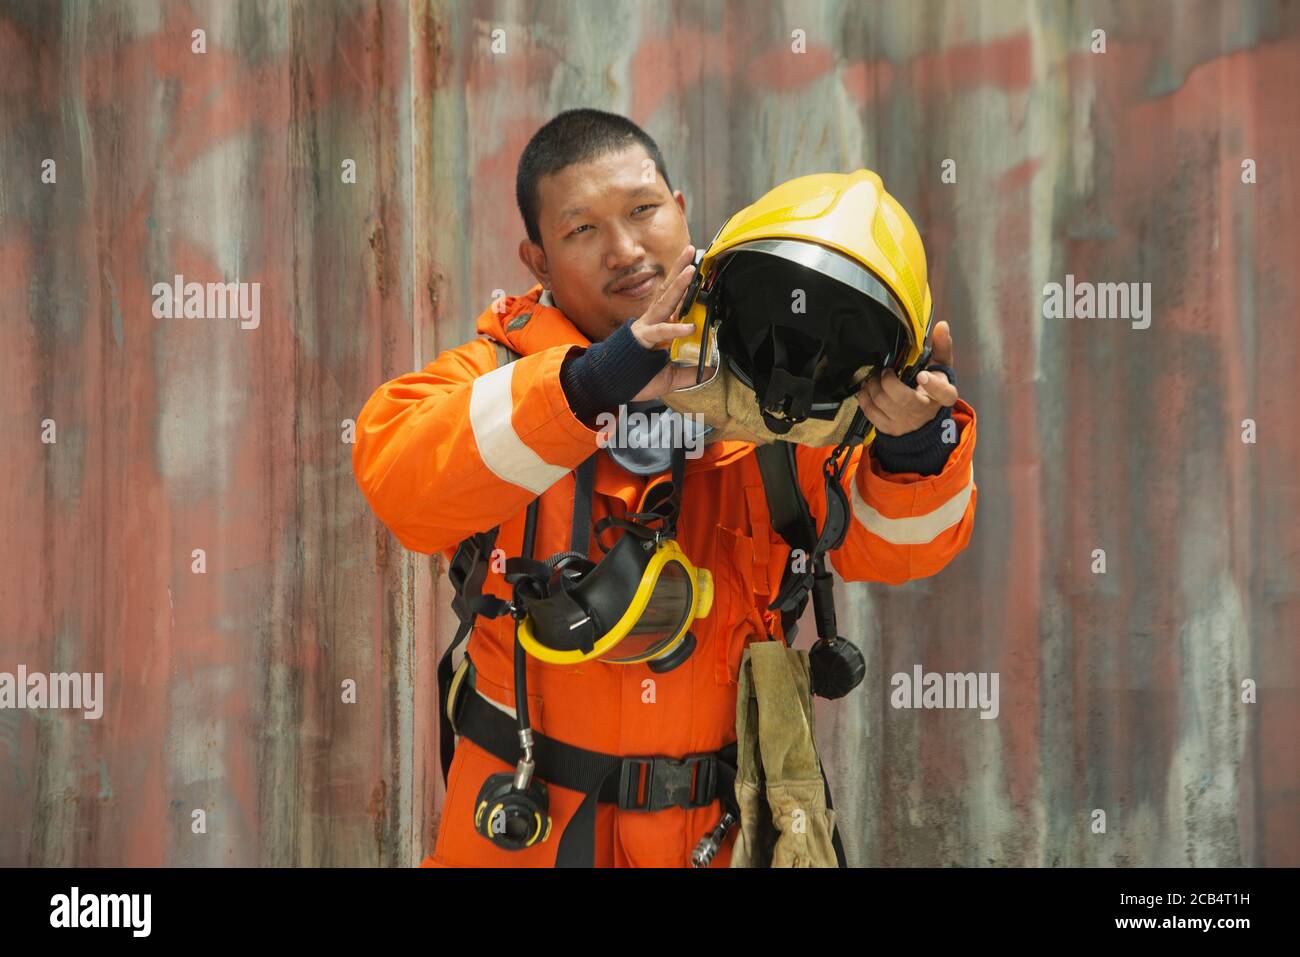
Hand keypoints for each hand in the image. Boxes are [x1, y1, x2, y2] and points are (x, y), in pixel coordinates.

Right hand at [631, 245, 705, 400]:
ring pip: (663, 302)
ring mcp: (646, 328)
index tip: (695, 266)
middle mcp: (652, 321)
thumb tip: (711, 370)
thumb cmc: (637, 377)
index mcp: (659, 325)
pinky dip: (674, 330)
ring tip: (691, 270)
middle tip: (692, 251)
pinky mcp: (642, 339)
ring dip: (678, 285)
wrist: (610, 385)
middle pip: (668, 290)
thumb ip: (690, 373)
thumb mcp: (670, 377)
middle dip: (680, 270)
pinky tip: (689, 327)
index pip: (673, 299)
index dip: (684, 283)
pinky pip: (660, 333)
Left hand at [856, 320, 959, 435]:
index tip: (922, 376)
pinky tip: (868, 389)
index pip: (942, 393)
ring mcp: (905, 422)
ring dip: (873, 386)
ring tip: (874, 378)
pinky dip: (865, 398)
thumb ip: (942, 347)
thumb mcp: (940, 368)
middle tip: (884, 371)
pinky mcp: (889, 428)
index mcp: (942, 395)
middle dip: (887, 380)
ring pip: (882, 403)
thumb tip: (942, 325)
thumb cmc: (931, 389)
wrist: (922, 421)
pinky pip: (870, 412)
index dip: (932, 385)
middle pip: (901, 397)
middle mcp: (924, 411)